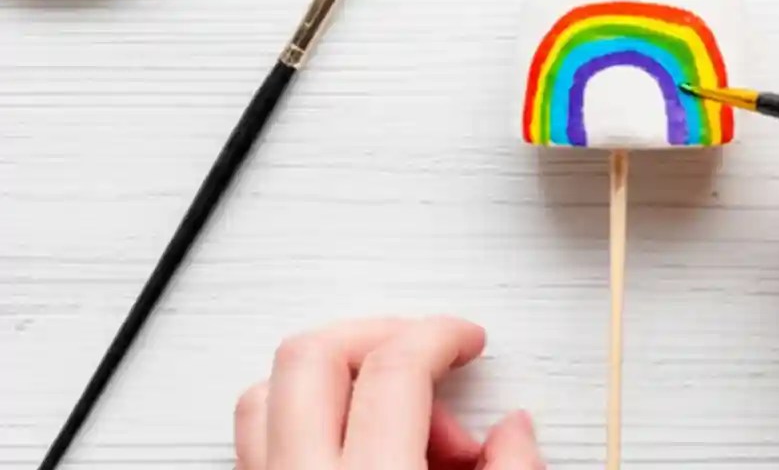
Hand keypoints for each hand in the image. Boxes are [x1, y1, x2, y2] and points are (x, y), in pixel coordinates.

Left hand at [234, 316, 544, 469]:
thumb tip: (514, 432)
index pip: (394, 368)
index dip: (441, 335)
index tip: (465, 340)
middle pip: (312, 356)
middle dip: (378, 336)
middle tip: (426, 356)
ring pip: (267, 394)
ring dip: (332, 383)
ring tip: (392, 415)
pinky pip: (258, 441)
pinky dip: (305, 425)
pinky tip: (357, 450)